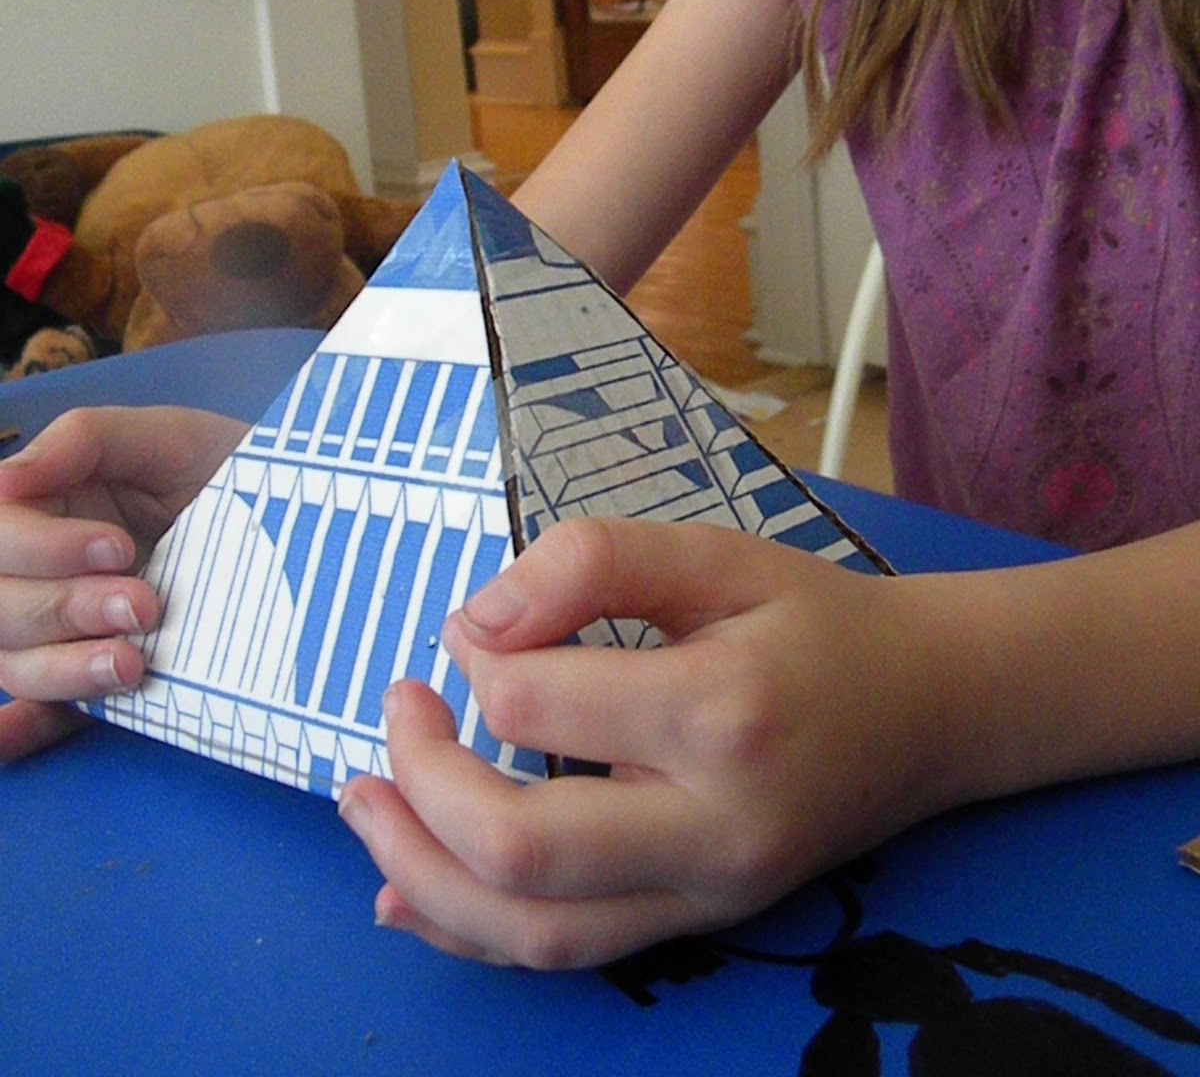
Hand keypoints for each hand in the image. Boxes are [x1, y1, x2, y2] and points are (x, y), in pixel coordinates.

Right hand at [0, 406, 244, 761]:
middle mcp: (43, 573)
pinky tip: (9, 738)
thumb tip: (8, 480)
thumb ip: (87, 441)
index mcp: (44, 508)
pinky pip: (42, 716)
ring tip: (133, 665)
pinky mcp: (100, 676)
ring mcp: (68, 630)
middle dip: (64, 609)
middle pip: (0, 608)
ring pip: (17, 663)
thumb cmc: (225, 467)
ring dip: (64, 670)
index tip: (120, 547)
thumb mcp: (166, 438)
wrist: (297, 517)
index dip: (42, 548)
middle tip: (145, 605)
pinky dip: (20, 730)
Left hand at [338, 518, 948, 970]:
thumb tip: (474, 622)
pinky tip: (404, 896)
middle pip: (518, 846)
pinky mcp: (699, 925)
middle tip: (395, 712)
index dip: (476, 659)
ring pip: (533, 931)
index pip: (539, 704)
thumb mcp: (718, 553)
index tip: (469, 630)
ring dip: (421, 873)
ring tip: (360, 807)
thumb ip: (595, 559)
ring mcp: (708, 897)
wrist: (930, 712)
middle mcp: (712, 828)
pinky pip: (569, 957)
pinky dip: (469, 934)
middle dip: (421, 783)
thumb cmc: (816, 622)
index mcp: (721, 712)